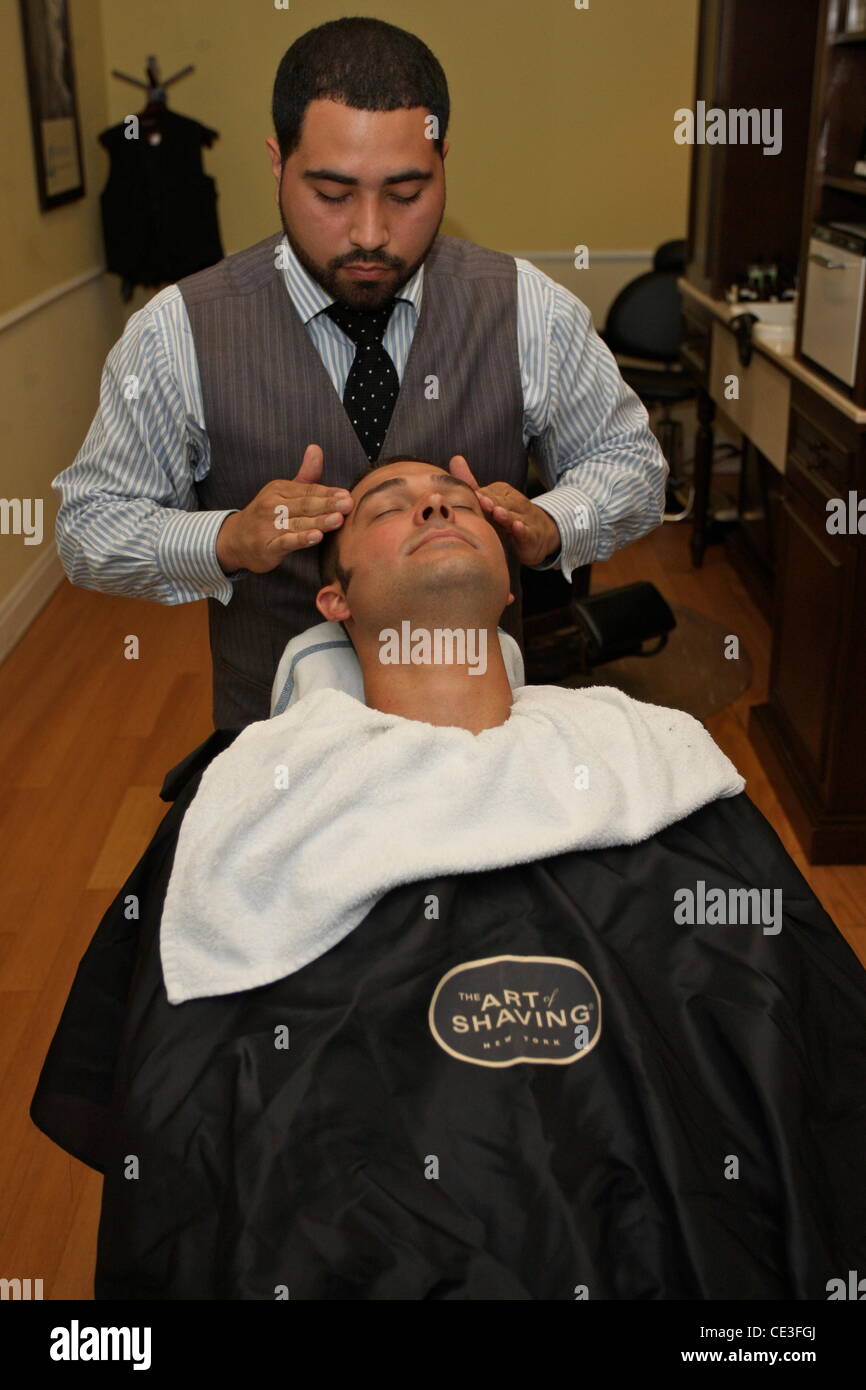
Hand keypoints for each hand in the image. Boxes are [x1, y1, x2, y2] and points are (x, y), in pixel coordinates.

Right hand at [216, 445, 353, 573]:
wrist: (235, 539)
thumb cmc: (267, 514)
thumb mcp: (283, 492)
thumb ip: (305, 475)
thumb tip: (316, 448)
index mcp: (280, 489)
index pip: (309, 490)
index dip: (329, 493)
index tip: (347, 495)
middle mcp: (273, 505)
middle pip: (306, 505)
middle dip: (328, 504)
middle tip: (348, 504)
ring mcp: (269, 526)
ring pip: (299, 523)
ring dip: (319, 521)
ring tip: (337, 519)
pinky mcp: (267, 546)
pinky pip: (286, 542)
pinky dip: (301, 539)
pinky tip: (316, 537)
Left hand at [448, 456, 560, 565]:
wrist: (539, 532)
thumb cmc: (506, 516)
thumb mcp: (490, 500)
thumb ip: (471, 483)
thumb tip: (455, 458)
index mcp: (502, 494)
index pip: (491, 494)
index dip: (483, 496)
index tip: (475, 495)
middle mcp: (515, 504)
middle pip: (503, 503)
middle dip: (493, 502)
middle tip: (483, 501)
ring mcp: (524, 519)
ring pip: (514, 516)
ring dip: (506, 515)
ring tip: (497, 512)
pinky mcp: (531, 536)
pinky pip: (526, 532)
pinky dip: (522, 530)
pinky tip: (517, 526)